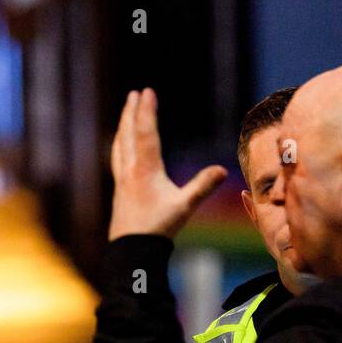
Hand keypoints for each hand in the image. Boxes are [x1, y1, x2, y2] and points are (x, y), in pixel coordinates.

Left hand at [108, 88, 227, 239]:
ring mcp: (121, 181)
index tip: (147, 91)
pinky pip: (117, 160)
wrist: (131, 251)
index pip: (146, 133)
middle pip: (129, 135)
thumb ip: (202, 187)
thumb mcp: (184, 207)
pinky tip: (122, 148)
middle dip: (132, 113)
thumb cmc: (158, 229)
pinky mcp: (119, 192)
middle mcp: (129, 171)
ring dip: (124, 127)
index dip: (147, 111)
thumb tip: (223, 170)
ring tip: (126, 113)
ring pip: (120, 146)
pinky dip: (120, 146)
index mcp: (145, 170)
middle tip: (134, 94)